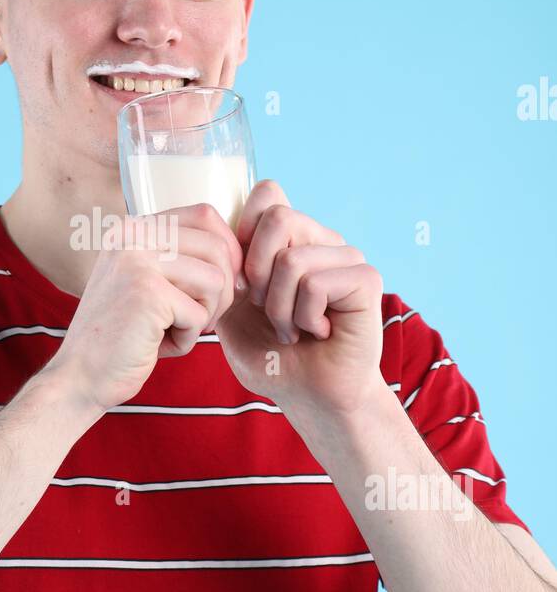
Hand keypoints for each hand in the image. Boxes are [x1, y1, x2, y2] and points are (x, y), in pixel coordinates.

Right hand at [46, 204, 244, 414]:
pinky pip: (199, 314)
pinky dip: (186, 339)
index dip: (227, 251)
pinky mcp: (147, 293)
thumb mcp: (148, 281)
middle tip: (197, 319)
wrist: (81, 375)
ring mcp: (137, 261)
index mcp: (133, 227)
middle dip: (222, 291)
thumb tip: (243, 249)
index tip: (221, 284)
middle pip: (217, 247)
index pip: (205, 216)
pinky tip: (158, 344)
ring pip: (216, 279)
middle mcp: (132, 235)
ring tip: (174, 329)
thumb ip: (182, 257)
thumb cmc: (122, 334)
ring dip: (205, 315)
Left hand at [215, 180, 384, 419]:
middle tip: (266, 310)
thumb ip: (226, 266)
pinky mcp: (366, 279)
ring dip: (280, 308)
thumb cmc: (271, 356)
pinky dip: (305, 317)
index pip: (268, 194)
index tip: (243, 280)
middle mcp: (321, 239)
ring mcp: (346, 256)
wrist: (307, 396)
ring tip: (292, 329)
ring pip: (292, 259)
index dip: (244, 233)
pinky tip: (318, 332)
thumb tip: (224, 228)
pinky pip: (315, 283)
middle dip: (257, 273)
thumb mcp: (231, 307)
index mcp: (290, 238)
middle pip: (277, 217)